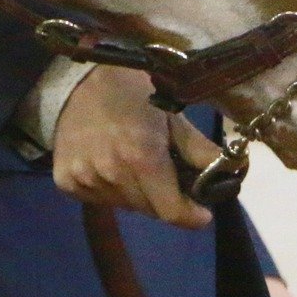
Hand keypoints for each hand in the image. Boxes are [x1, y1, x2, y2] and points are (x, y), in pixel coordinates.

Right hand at [51, 66, 225, 229]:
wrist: (77, 80)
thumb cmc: (131, 92)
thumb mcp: (171, 116)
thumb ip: (199, 150)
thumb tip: (231, 174)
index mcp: (141, 156)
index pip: (171, 212)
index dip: (191, 216)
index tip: (201, 212)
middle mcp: (111, 172)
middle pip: (150, 210)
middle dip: (164, 198)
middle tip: (163, 172)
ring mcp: (84, 178)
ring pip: (125, 205)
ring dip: (136, 192)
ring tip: (131, 162)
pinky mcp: (65, 181)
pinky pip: (99, 200)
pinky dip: (109, 189)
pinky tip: (106, 163)